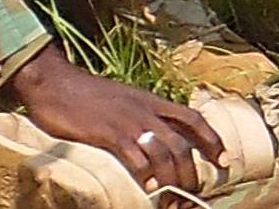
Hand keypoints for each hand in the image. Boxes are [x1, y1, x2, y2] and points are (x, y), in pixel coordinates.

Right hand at [4, 45, 222, 192]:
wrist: (54, 82)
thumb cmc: (84, 94)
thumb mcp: (121, 98)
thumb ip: (138, 113)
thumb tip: (151, 135)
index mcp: (150, 100)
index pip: (192, 118)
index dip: (212, 139)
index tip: (224, 160)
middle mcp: (144, 110)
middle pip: (181, 143)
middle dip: (192, 172)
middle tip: (194, 193)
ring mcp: (127, 121)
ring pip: (164, 153)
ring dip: (173, 180)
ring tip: (173, 201)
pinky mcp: (108, 132)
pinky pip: (134, 156)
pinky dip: (145, 174)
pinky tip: (148, 188)